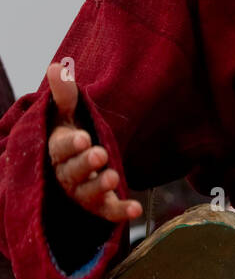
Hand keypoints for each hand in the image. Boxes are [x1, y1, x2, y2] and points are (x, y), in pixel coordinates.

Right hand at [46, 62, 141, 222]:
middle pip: (72, 173)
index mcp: (57, 150)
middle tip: (100, 154)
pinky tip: (135, 209)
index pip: (59, 149)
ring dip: (100, 187)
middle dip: (85, 164)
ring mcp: (82, 191)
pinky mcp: (99, 204)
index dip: (70, 145)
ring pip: (87, 194)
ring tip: (113, 177)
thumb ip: (65, 93)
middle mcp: (66, 174)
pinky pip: (107, 211)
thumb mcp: (67, 112)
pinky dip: (120, 212)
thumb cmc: (72, 131)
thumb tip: (56, 67)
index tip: (83, 138)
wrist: (81, 158)